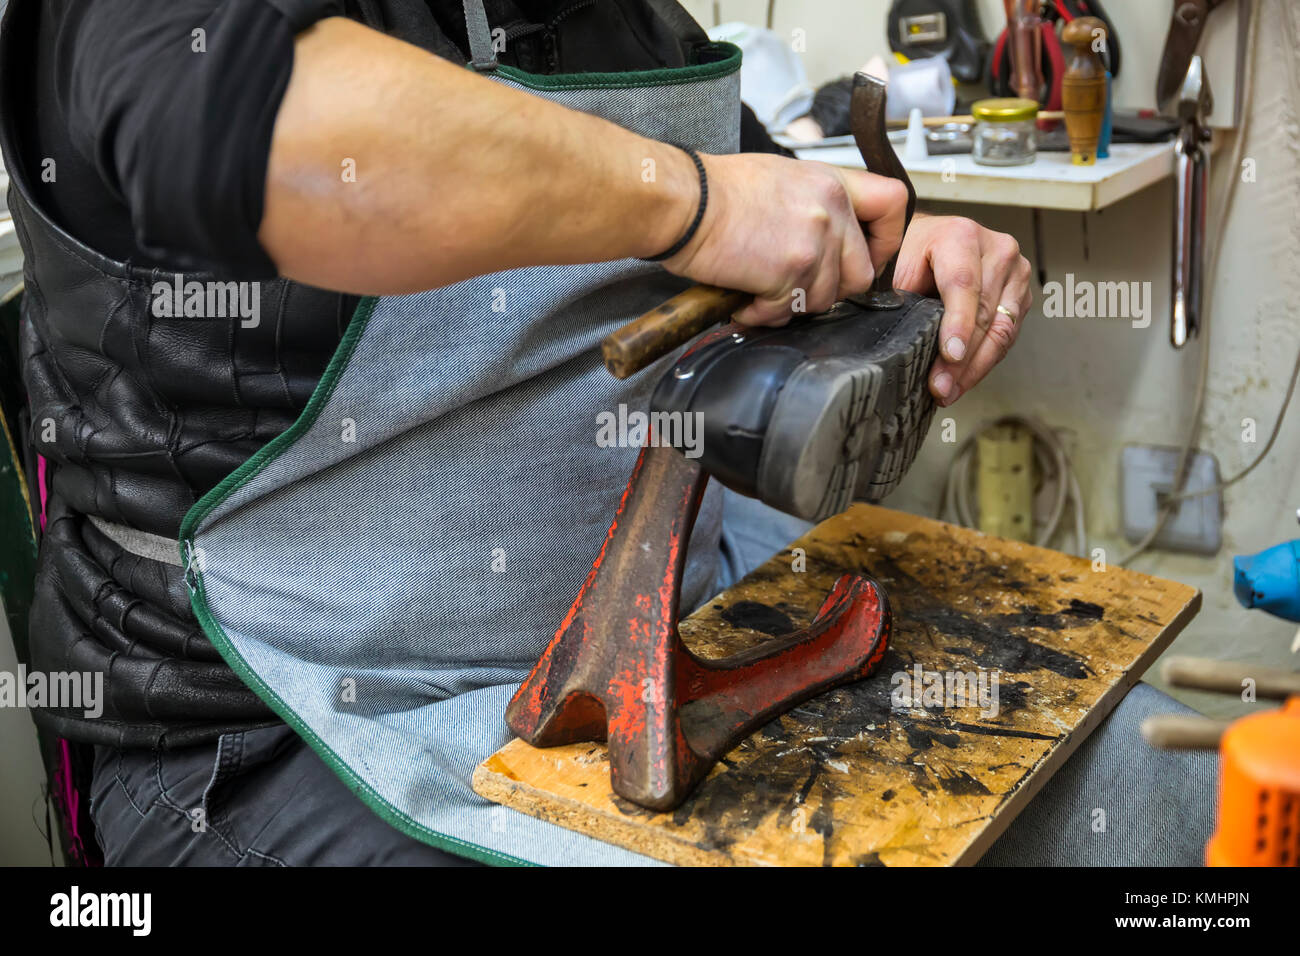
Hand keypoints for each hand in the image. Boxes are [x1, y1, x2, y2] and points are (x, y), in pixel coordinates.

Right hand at [662, 153, 907, 326]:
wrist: (686, 202)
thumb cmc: (717, 190)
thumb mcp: (782, 179)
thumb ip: (815, 205)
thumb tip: (825, 237)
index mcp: (832, 183)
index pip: (893, 205)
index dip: (884, 241)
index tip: (867, 256)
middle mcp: (831, 211)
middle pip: (860, 273)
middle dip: (828, 289)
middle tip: (795, 287)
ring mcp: (815, 243)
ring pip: (825, 299)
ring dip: (791, 304)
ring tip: (760, 292)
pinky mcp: (791, 271)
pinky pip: (789, 310)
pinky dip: (764, 313)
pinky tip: (744, 299)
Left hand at [894, 214, 1032, 405]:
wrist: (931, 240)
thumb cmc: (912, 254)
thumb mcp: (899, 267)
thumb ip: (904, 298)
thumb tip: (905, 342)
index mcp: (962, 236)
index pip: (964, 286)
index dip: (958, 324)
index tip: (950, 356)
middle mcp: (997, 250)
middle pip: (985, 313)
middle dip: (963, 359)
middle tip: (941, 388)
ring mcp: (1015, 272)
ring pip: (1002, 330)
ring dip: (975, 367)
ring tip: (950, 391)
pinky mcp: (1021, 293)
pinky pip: (1007, 334)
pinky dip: (985, 360)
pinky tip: (964, 380)